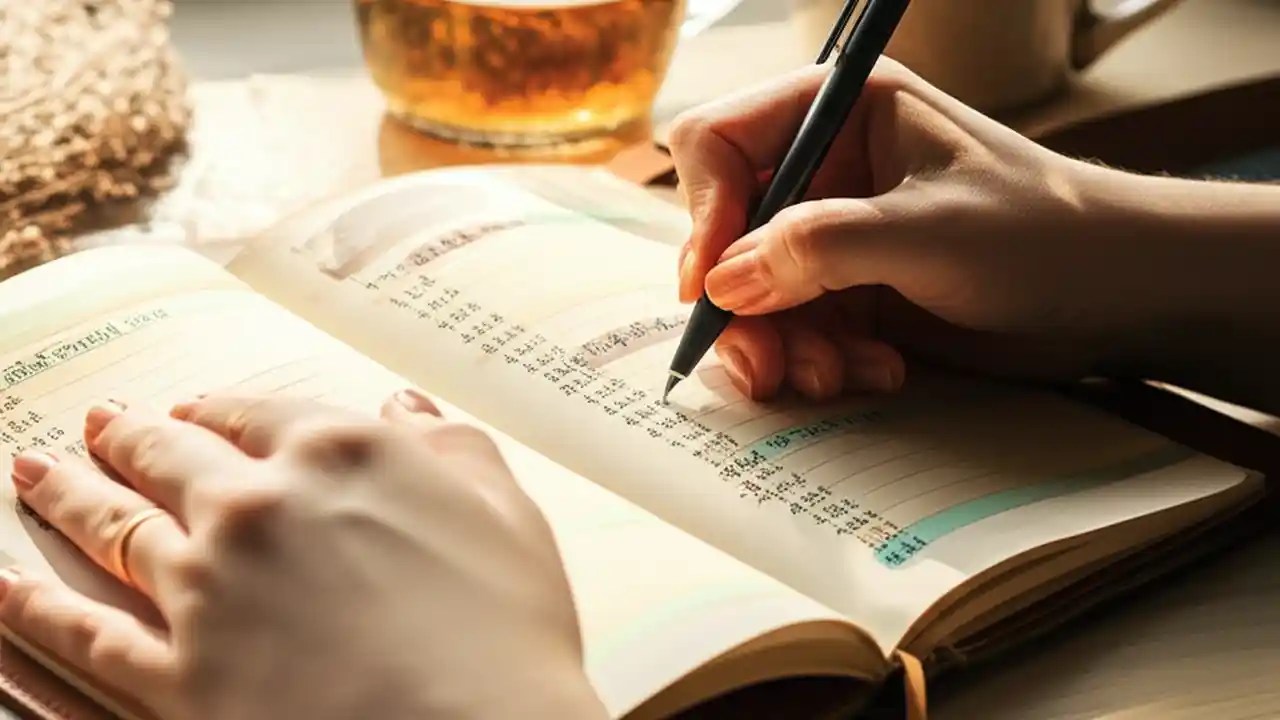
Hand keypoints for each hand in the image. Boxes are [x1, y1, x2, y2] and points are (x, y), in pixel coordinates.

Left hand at [2, 391, 606, 719]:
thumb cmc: (508, 640)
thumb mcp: (509, 520)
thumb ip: (455, 450)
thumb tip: (409, 408)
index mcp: (340, 453)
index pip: (259, 414)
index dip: (221, 410)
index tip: (198, 411)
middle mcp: (257, 505)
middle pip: (170, 457)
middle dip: (130, 437)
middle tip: (98, 424)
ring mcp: (203, 590)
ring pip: (111, 529)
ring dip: (65, 497)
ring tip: (30, 475)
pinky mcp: (169, 676)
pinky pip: (78, 634)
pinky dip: (26, 609)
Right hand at [669, 59, 1158, 401]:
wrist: (1123, 298)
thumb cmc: (1047, 235)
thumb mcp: (929, 233)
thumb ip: (819, 247)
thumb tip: (722, 283)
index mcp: (843, 113)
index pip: (721, 145)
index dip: (703, 214)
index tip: (710, 287)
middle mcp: (830, 169)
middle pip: (728, 235)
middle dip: (743, 306)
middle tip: (763, 365)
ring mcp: (839, 237)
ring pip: (756, 296)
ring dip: (782, 347)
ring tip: (831, 379)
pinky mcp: (856, 294)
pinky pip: (797, 332)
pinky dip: (818, 363)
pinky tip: (873, 375)